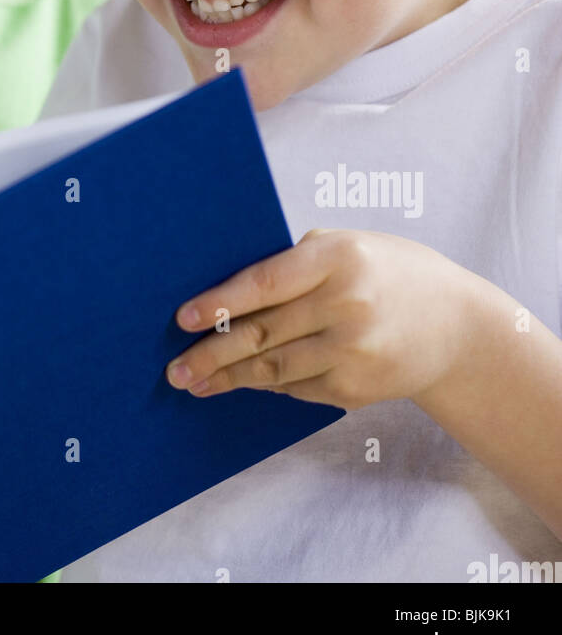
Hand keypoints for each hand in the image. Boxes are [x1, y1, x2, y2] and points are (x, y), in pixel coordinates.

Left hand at [165, 229, 488, 410]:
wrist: (459, 326)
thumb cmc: (391, 272)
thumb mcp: (349, 245)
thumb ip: (297, 261)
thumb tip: (229, 289)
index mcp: (338, 258)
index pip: (264, 282)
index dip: (219, 302)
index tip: (183, 318)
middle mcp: (346, 305)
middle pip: (261, 333)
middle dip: (210, 354)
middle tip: (174, 369)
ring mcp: (353, 352)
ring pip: (274, 369)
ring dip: (229, 378)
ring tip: (195, 382)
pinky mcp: (357, 389)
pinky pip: (297, 388)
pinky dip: (266, 385)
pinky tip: (241, 384)